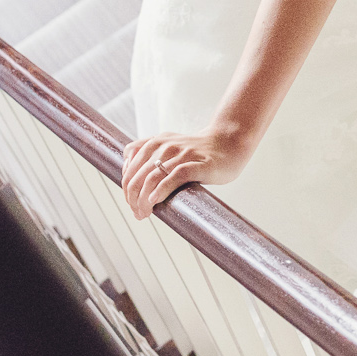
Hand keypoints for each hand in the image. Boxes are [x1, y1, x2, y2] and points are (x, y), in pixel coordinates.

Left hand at [120, 128, 253, 218]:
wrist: (230, 143)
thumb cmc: (199, 153)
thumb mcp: (170, 149)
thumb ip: (152, 159)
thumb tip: (134, 186)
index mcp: (156, 142)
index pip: (129, 165)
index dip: (126, 187)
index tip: (131, 202)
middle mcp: (166, 146)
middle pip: (138, 174)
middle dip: (133, 198)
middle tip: (138, 213)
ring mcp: (182, 154)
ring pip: (152, 177)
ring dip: (143, 199)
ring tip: (144, 213)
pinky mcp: (198, 164)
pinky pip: (175, 176)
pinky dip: (162, 189)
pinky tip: (155, 201)